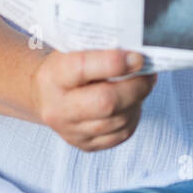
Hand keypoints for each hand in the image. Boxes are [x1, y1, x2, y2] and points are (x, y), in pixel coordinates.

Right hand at [29, 48, 155, 151]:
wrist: (43, 94)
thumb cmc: (65, 66)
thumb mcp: (72, 49)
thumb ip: (99, 48)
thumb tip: (136, 49)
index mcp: (54, 77)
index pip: (83, 68)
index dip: (115, 63)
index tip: (137, 58)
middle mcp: (58, 108)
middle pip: (105, 102)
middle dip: (136, 87)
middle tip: (149, 74)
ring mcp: (70, 130)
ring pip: (117, 121)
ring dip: (138, 101)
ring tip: (143, 85)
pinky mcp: (85, 144)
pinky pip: (120, 135)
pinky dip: (133, 117)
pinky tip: (133, 103)